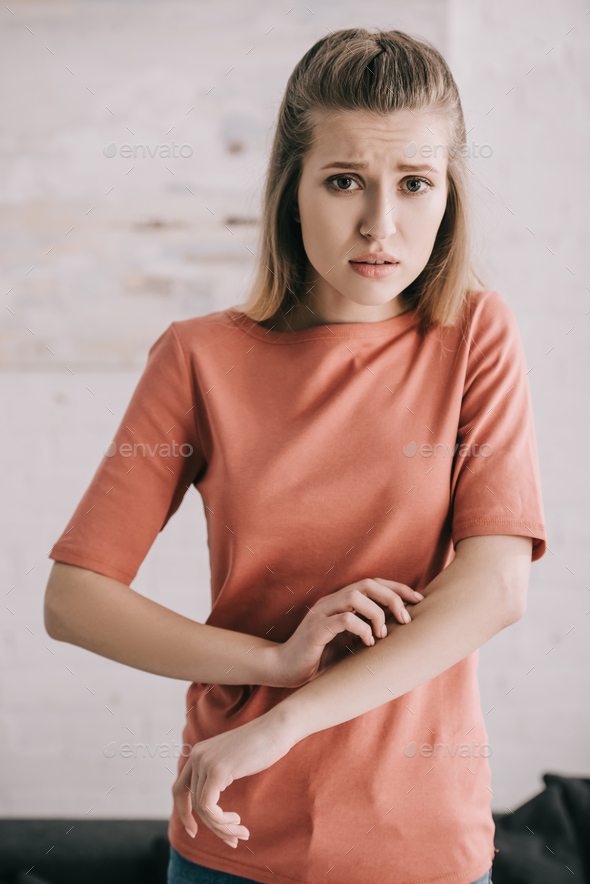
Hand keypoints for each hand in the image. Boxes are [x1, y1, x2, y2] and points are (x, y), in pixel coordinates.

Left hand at [174, 711, 294, 848]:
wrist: (277, 729)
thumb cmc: (262, 746)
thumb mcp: (233, 761)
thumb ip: (218, 775)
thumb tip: (210, 805)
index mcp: (198, 752)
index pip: (179, 789)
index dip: (184, 813)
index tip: (194, 831)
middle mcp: (197, 756)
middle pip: (193, 803)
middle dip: (213, 825)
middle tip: (232, 840)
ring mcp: (205, 762)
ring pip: (202, 809)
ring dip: (221, 827)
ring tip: (241, 833)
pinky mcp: (216, 771)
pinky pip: (208, 808)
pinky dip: (221, 822)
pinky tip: (238, 823)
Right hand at [274, 577, 423, 687]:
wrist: (284, 669)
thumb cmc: (320, 658)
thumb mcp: (349, 642)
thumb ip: (367, 631)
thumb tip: (401, 631)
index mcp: (341, 601)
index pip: (374, 583)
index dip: (398, 588)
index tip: (419, 599)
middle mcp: (332, 601)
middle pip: (368, 584)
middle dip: (392, 598)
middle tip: (405, 619)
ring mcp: (322, 613)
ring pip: (355, 596)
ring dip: (376, 613)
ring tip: (382, 634)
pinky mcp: (316, 629)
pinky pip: (343, 619)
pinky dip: (361, 629)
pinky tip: (368, 643)